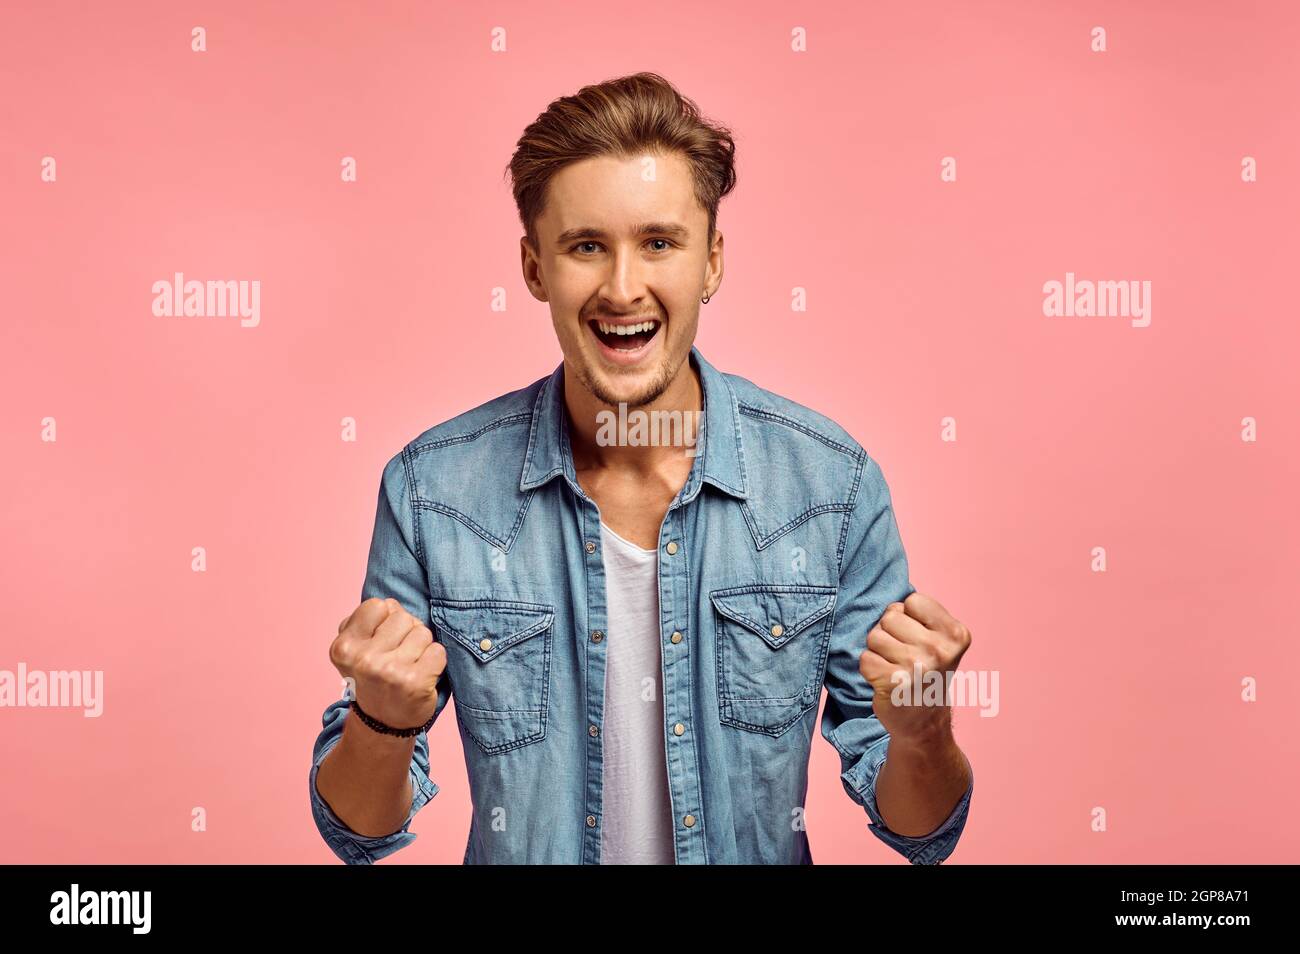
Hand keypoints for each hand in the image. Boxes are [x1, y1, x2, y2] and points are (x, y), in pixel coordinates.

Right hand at [329, 597, 446, 730]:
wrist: (382, 723)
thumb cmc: (372, 677)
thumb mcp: (355, 650)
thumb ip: (366, 621)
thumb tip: (392, 604)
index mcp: (344, 647)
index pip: (378, 605)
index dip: (386, 618)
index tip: (382, 637)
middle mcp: (364, 659)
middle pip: (403, 617)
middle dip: (406, 632)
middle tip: (398, 654)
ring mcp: (390, 671)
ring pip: (423, 632)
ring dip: (421, 646)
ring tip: (409, 665)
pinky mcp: (415, 683)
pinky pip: (438, 651)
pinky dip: (435, 660)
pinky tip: (422, 673)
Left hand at [857, 592, 971, 742]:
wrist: (925, 723)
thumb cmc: (927, 672)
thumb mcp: (940, 641)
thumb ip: (921, 615)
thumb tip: (891, 603)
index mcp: (956, 635)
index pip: (913, 600)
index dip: (908, 616)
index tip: (917, 637)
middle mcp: (939, 651)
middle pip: (890, 616)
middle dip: (890, 632)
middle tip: (904, 655)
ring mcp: (917, 667)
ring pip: (874, 636)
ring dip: (878, 650)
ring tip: (895, 666)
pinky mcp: (893, 683)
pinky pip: (865, 658)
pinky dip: (870, 668)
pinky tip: (886, 680)